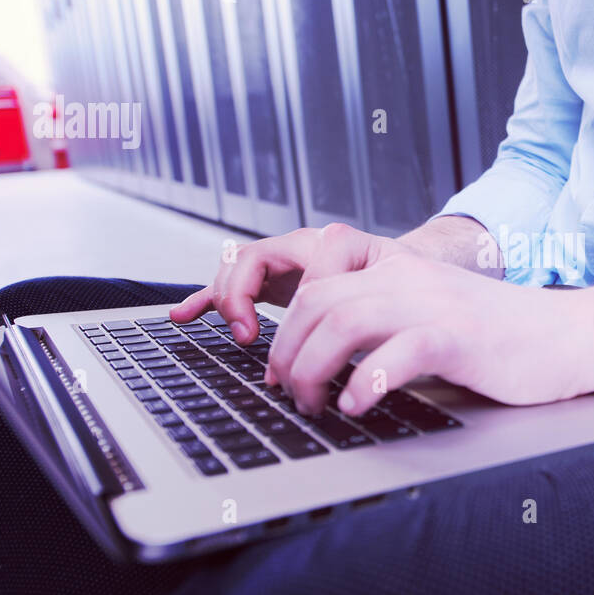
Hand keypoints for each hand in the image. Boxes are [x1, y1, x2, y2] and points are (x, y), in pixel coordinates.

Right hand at [170, 223, 409, 342]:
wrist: (410, 273)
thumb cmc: (406, 283)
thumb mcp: (396, 292)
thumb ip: (370, 308)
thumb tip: (356, 351)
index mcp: (331, 243)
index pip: (288, 257)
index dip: (268, 295)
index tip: (281, 326)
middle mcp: (304, 248)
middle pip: (250, 259)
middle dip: (240, 297)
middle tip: (246, 335)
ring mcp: (285, 263)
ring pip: (236, 269)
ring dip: (224, 299)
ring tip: (234, 331)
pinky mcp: (274, 282)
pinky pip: (232, 285)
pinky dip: (206, 299)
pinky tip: (183, 315)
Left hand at [265, 251, 590, 416]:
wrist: (573, 335)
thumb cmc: (507, 337)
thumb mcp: (437, 312)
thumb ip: (389, 323)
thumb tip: (333, 362)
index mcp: (401, 269)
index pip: (317, 286)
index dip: (285, 330)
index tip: (281, 369)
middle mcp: (411, 279)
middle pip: (317, 303)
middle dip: (287, 354)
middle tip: (289, 394)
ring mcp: (435, 305)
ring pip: (343, 322)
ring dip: (313, 369)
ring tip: (315, 404)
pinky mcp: (460, 338)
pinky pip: (396, 353)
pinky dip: (365, 382)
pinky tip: (359, 405)